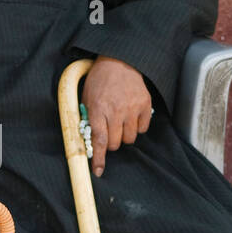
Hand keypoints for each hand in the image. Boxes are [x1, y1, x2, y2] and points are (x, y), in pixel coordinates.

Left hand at [81, 56, 152, 177]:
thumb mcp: (86, 97)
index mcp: (98, 108)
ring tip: (120, 122)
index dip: (98, 158)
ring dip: (123, 136)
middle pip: (114, 143)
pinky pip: (142, 129)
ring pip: (129, 139)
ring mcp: (132, 108)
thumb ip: (88, 119)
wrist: (119, 61)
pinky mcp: (145, 105)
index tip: (98, 170)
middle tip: (108, 131)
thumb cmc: (100, 80)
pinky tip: (131, 117)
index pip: (99, 140)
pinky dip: (137, 127)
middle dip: (110, 143)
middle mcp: (116, 110)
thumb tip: (89, 142)